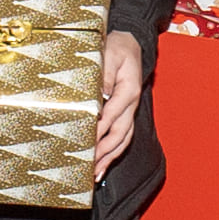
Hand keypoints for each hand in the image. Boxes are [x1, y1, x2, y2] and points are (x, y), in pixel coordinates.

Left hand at [93, 29, 144, 172]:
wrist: (131, 44)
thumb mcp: (111, 53)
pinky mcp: (124, 115)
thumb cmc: (118, 48)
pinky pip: (121, 137)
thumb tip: (101, 92)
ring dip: (109, 158)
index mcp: (128, 90)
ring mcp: (129, 112)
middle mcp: (131, 105)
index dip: (100, 129)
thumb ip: (105, 72)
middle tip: (90, 165)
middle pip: (120, 133)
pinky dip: (112, 153)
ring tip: (95, 174)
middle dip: (105, 152)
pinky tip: (101, 165)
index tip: (87, 141)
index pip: (112, 114)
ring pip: (122, 140)